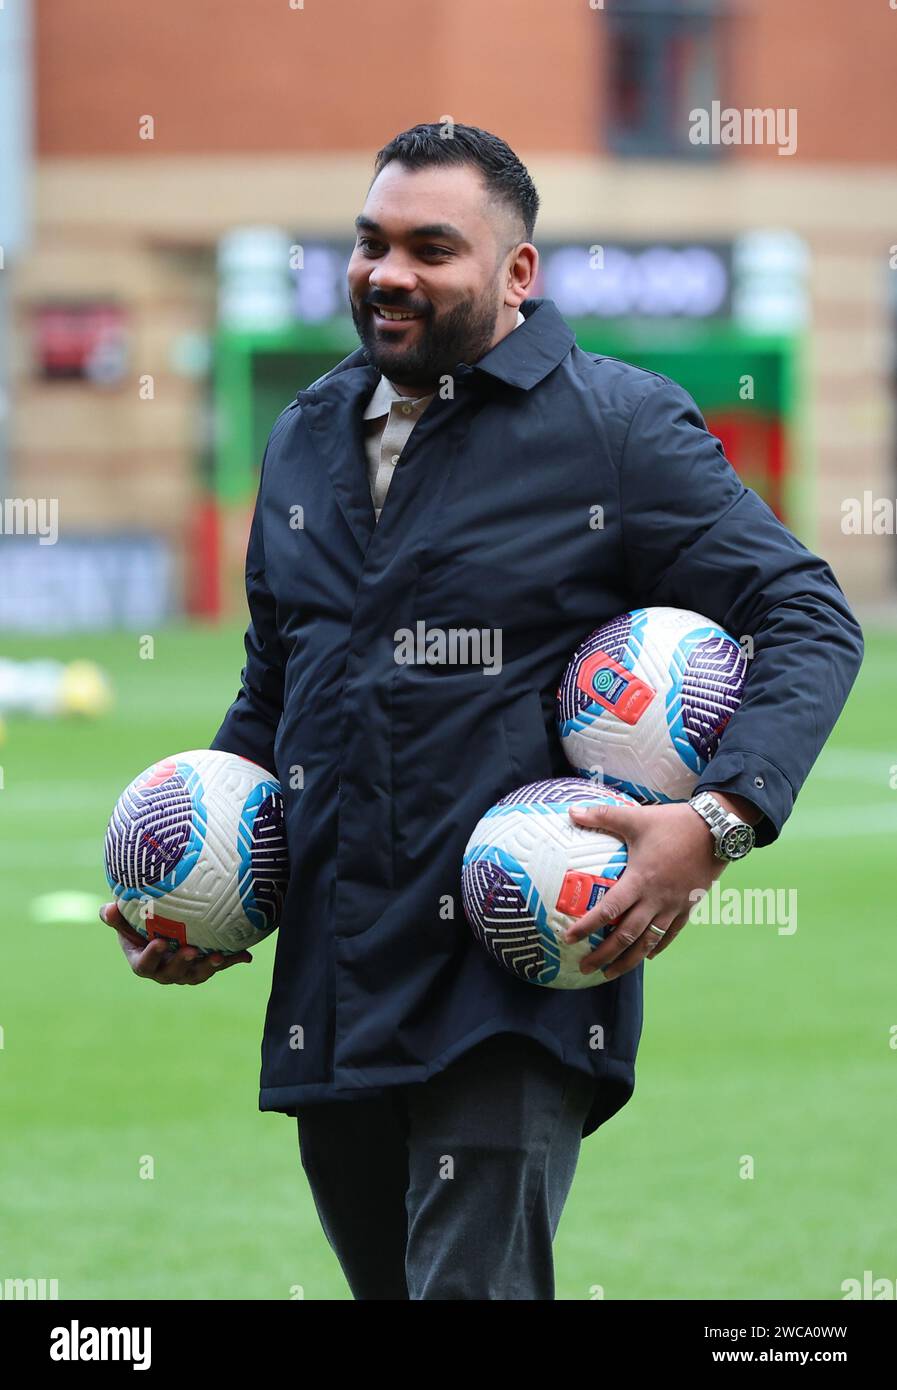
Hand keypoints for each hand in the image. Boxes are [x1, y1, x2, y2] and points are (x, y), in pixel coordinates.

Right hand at [99, 902, 251, 984]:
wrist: (161, 929)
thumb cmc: (139, 923)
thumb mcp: (125, 919)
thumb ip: (115, 916)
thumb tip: (106, 908)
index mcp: (143, 961)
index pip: (144, 965)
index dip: (152, 956)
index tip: (160, 942)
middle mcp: (164, 971)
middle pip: (172, 974)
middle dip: (182, 964)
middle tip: (191, 951)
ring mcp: (186, 971)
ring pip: (197, 975)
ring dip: (208, 967)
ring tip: (219, 957)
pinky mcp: (204, 966)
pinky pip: (219, 965)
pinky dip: (232, 960)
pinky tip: (246, 956)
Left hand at [563, 801, 728, 980]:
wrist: (716, 830)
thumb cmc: (673, 823)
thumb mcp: (635, 817)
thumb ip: (602, 816)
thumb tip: (571, 811)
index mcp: (640, 880)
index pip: (608, 910)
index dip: (587, 926)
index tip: (570, 939)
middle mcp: (656, 899)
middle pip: (626, 936)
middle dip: (604, 955)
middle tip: (585, 967)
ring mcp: (673, 906)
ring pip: (648, 943)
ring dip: (628, 961)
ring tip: (610, 973)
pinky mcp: (688, 907)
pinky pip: (670, 934)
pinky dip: (657, 947)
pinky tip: (647, 957)